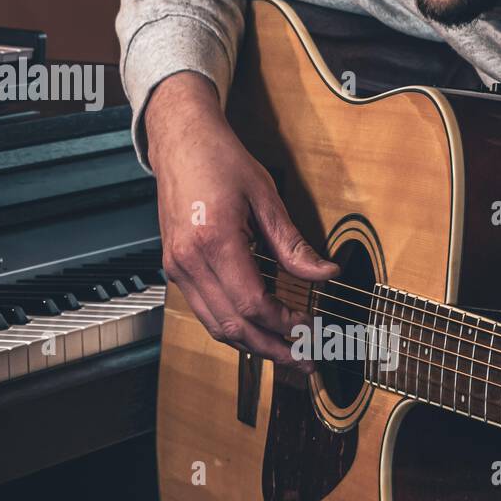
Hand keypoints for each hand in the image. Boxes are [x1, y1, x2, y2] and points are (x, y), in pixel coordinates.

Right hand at [145, 72, 338, 367]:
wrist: (180, 141)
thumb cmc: (219, 160)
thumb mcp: (265, 197)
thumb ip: (293, 244)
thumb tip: (325, 274)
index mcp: (213, 241)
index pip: (252, 303)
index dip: (284, 324)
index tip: (310, 327)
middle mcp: (188, 260)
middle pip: (232, 325)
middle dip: (271, 349)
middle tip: (305, 359)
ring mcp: (176, 266)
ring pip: (215, 325)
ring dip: (251, 344)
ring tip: (284, 352)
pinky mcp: (174, 267)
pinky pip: (204, 309)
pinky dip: (232, 325)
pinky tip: (256, 328)